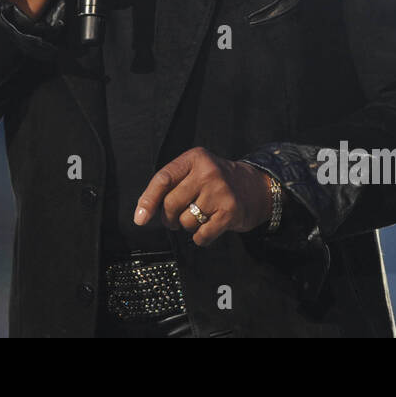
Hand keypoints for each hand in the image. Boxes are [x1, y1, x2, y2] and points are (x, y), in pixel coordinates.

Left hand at [133, 147, 273, 246]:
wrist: (255, 188)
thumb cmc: (216, 182)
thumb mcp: (194, 171)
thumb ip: (171, 184)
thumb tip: (143, 212)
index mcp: (194, 159)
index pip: (163, 179)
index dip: (148, 200)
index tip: (140, 218)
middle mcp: (208, 172)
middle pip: (171, 204)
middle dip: (169, 218)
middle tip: (175, 218)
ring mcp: (220, 191)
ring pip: (185, 222)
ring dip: (187, 226)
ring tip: (199, 216)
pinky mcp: (230, 212)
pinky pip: (202, 235)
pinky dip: (200, 237)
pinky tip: (209, 226)